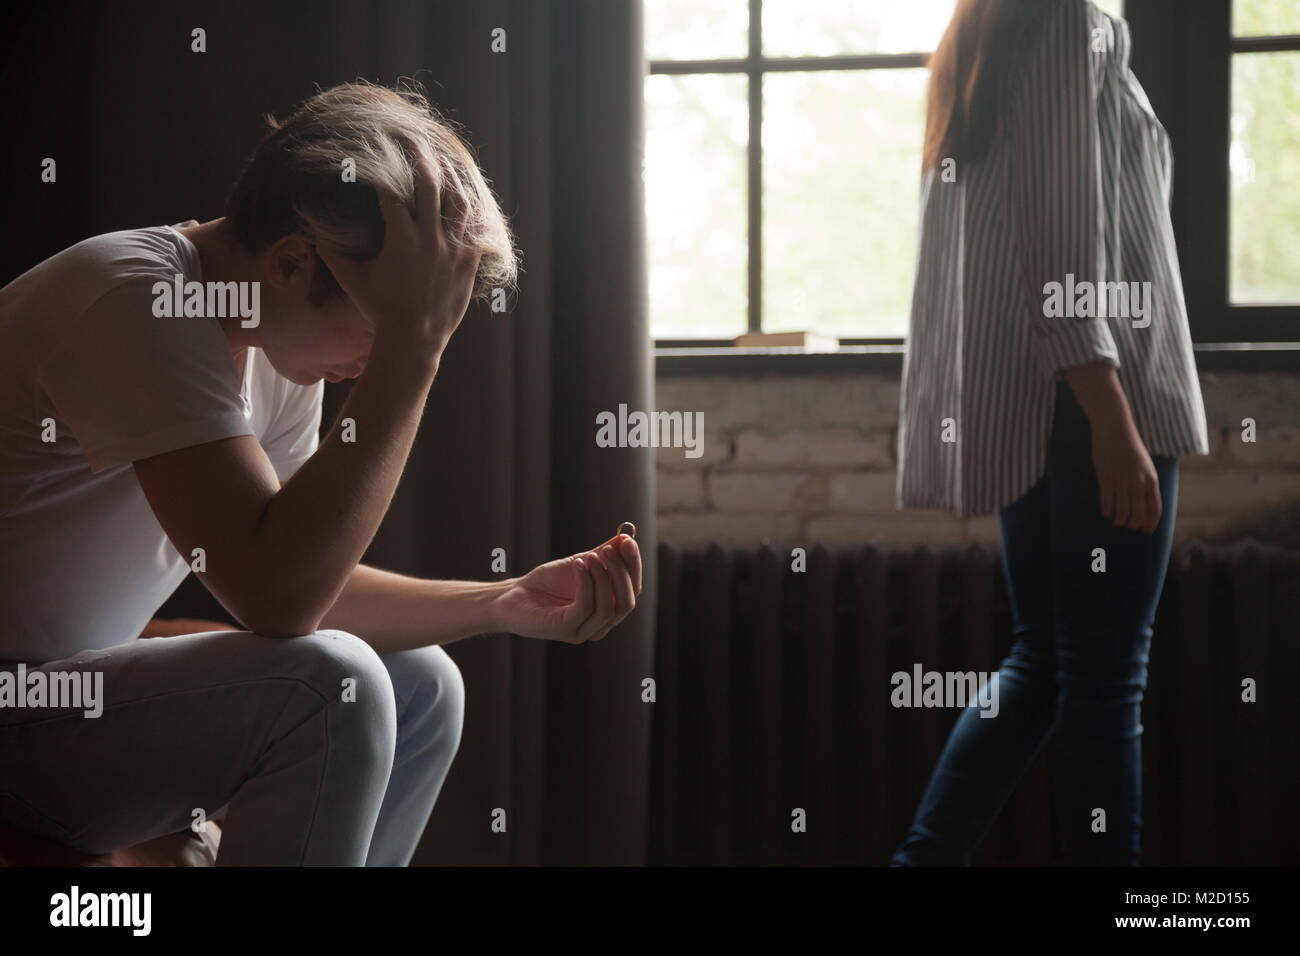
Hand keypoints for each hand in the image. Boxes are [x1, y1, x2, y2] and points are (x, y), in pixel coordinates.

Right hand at [317, 150, 481, 357]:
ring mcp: (453, 250)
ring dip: (451, 177)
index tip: (379, 155)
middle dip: (421, 158)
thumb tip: (311, 228)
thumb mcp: (351, 279)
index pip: (393, 192)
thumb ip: (331, 251)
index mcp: (401, 240)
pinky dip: (471, 207)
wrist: (414, 339)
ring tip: (444, 160)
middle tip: (415, 140)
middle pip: (430, 185)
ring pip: (458, 202)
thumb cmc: (380, 309)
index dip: (384, 171)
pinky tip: (467, 194)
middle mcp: (430, 240)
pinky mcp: (468, 261)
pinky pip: (475, 227)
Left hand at [492, 534, 642, 642]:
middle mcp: (600, 625)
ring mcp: (584, 631)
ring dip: (603, 577)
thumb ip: (603, 555)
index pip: (633, 590)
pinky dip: (585, 583)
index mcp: (608, 609)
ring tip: (588, 556)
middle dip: (622, 573)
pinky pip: (585, 607)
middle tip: (610, 549)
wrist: (513, 596)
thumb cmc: (547, 582)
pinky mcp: (566, 630)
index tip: (628, 541)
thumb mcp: (580, 563)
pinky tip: (577, 565)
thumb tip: (626, 538)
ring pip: (608, 607)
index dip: (633, 566)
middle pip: (627, 602)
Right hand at [1090, 415, 1162, 533]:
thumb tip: (1142, 501)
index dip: (1151, 523)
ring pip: (1122, 511)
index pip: (1154, 508)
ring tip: (1116, 521)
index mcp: (1151, 479)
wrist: (1115, 429)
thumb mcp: (1144, 465)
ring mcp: (1122, 481)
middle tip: (1129, 526)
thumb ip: (1145, 482)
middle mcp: (1138, 483)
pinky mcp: (1106, 479)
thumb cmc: (1130, 446)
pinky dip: (1106, 511)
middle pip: (1139, 514)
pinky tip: (1105, 512)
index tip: (1146, 530)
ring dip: (1119, 520)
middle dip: (1134, 525)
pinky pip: (1107, 502)